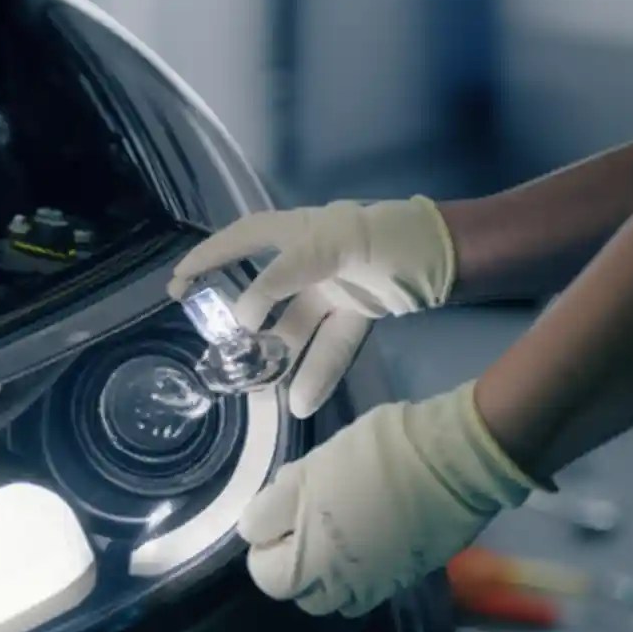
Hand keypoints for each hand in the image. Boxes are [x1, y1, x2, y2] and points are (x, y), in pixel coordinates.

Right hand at [168, 197, 455, 416]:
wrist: (453, 254)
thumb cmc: (392, 236)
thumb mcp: (337, 245)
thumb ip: (288, 272)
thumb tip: (246, 313)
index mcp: (303, 230)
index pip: (244, 239)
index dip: (210, 256)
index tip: (179, 283)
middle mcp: (314, 258)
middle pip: (267, 291)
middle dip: (244, 321)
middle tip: (220, 349)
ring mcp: (337, 287)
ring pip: (298, 326)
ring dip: (281, 357)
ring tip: (259, 388)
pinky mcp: (361, 312)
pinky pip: (332, 345)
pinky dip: (318, 371)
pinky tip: (301, 401)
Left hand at [236, 382, 540, 616]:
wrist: (453, 460)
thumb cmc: (371, 457)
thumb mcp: (307, 470)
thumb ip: (273, 507)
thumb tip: (252, 529)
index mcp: (309, 562)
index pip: (263, 572)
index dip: (264, 542)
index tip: (276, 514)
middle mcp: (340, 588)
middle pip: (296, 592)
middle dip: (290, 563)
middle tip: (300, 521)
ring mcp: (375, 587)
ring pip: (331, 597)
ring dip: (322, 573)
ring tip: (331, 532)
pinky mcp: (405, 579)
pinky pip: (366, 588)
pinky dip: (355, 572)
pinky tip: (364, 535)